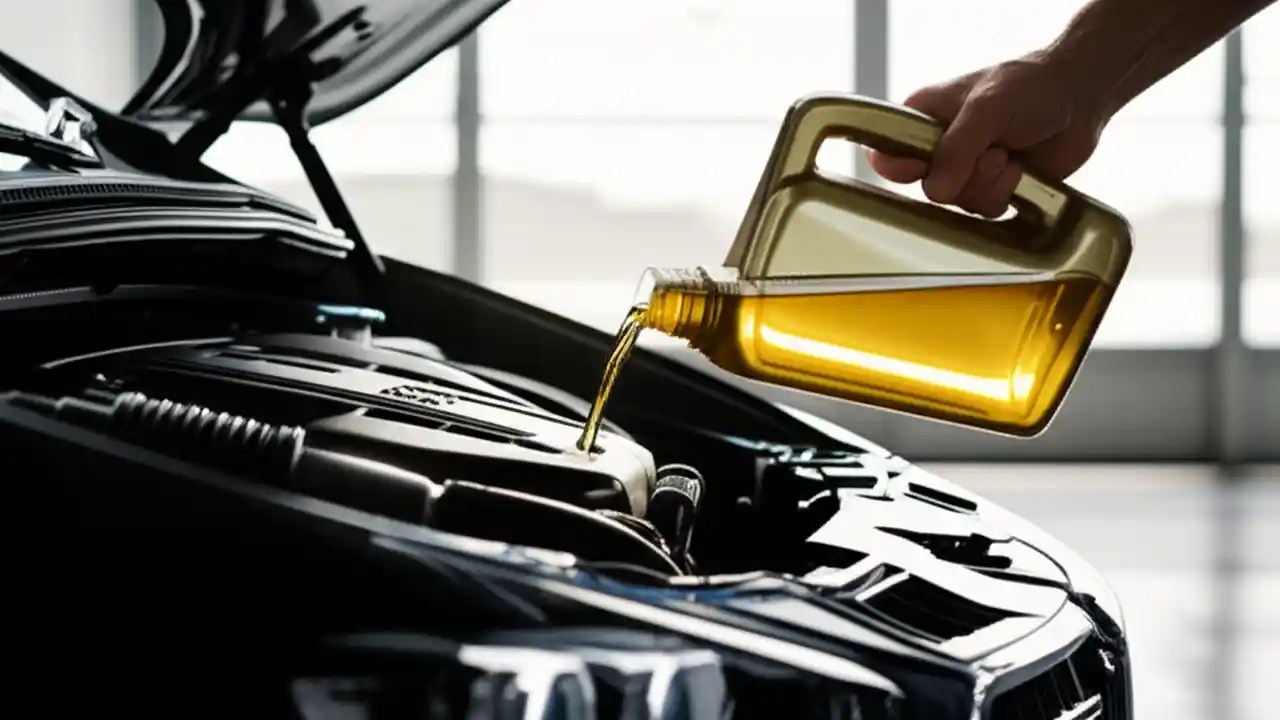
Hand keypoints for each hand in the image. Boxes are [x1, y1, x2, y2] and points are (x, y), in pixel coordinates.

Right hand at [869, 52, 1109, 217]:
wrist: (1079, 99)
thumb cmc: (1029, 88)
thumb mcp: (987, 109)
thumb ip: (958, 149)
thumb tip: (936, 192)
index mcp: (922, 119)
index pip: (885, 155)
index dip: (900, 169)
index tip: (926, 167)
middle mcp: (938, 149)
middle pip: (927, 188)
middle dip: (965, 175)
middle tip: (992, 149)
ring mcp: (964, 171)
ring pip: (957, 204)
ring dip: (990, 183)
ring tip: (1010, 155)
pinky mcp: (990, 190)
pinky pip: (983, 212)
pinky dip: (1004, 194)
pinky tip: (1020, 170)